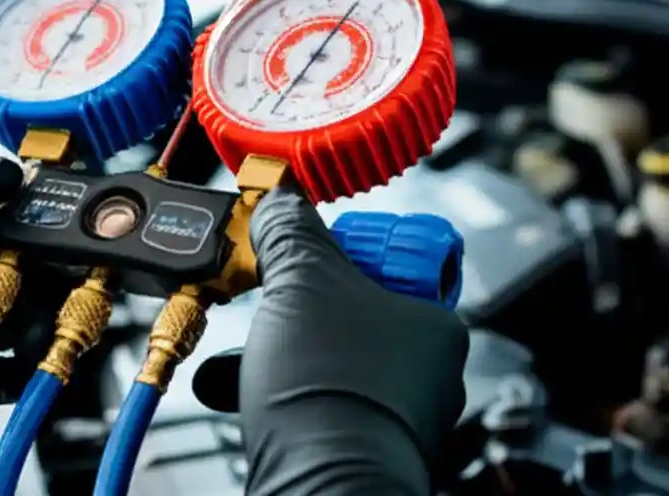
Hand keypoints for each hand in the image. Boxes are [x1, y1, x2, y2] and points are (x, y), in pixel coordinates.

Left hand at [0, 157, 68, 484]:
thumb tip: (11, 172)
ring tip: (74, 305)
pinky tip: (47, 356)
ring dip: (44, 312)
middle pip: (8, 266)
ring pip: (9, 318)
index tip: (70, 206)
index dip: (28, 210)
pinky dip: (23, 370)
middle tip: (87, 258)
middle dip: (47, 262)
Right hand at [193, 186, 468, 494]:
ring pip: (326, 359)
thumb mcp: (300, 281)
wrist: (318, 484)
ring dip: (276, 349)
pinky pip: (313, 403)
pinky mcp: (356, 447)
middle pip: (351, 310)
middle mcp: (423, 372)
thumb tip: (280, 202)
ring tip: (241, 352)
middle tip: (269, 296)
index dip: (345, 250)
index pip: (399, 262)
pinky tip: (234, 386)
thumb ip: (290, 231)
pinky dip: (274, 391)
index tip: (310, 248)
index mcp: (435, 324)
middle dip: (295, 304)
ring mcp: (391, 414)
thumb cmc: (334, 392)